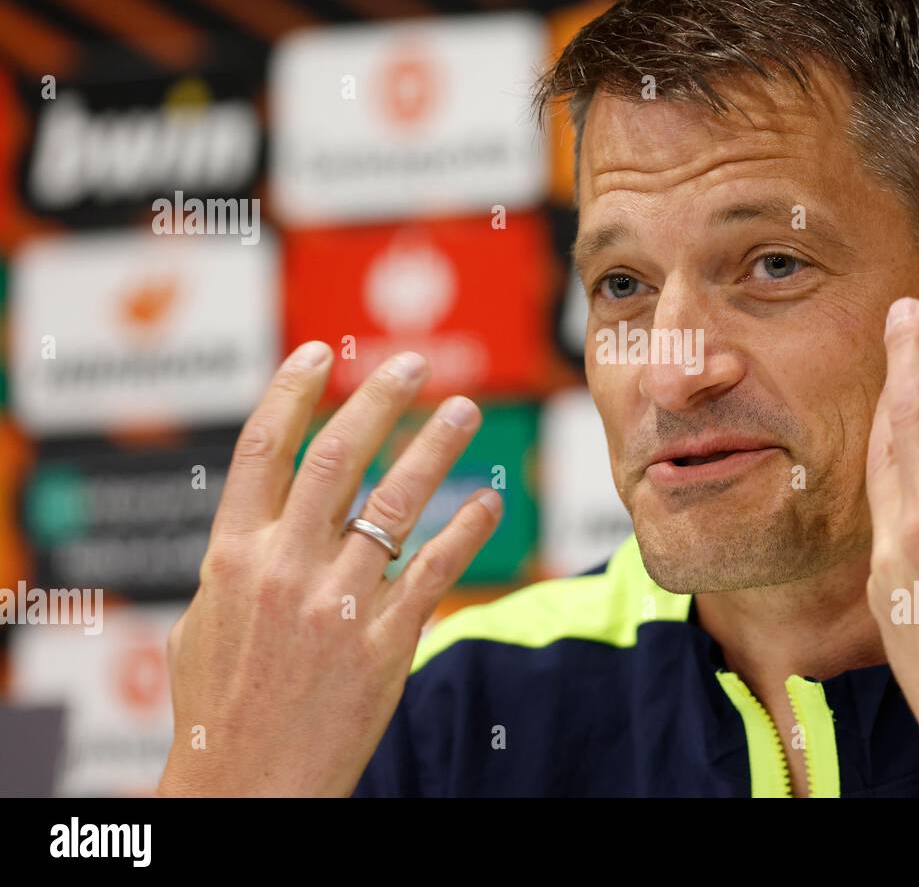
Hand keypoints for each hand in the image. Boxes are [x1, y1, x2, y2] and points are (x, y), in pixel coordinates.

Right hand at [157, 341, 501, 795]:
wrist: (247, 788)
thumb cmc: (219, 708)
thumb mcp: (204, 624)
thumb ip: (237, 562)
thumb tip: (264, 516)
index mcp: (231, 557)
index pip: (262, 451)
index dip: (290, 393)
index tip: (319, 354)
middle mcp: (284, 570)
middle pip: (338, 459)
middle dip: (378, 401)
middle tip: (414, 364)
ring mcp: (338, 606)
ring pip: (397, 503)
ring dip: (435, 448)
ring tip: (465, 410)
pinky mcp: (386, 643)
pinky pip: (436, 569)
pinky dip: (468, 528)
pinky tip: (489, 500)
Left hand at [864, 261, 918, 797]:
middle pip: (910, 410)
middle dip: (910, 348)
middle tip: (907, 302)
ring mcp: (899, 553)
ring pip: (886, 455)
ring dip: (891, 401)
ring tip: (897, 360)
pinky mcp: (884, 583)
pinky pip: (881, 504)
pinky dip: (887, 463)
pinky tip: (895, 447)